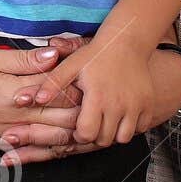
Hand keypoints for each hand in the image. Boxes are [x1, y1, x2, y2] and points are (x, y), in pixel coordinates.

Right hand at [0, 39, 84, 142]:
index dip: (81, 81)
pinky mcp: (5, 146)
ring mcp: (13, 136)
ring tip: (92, 119)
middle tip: (101, 97)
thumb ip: (21, 59)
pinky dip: (56, 148)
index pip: (61, 88)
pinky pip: (38, 152)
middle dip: (87, 108)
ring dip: (78, 131)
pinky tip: (68, 142)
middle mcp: (19, 118)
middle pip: (66, 117)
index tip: (93, 71)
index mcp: (16, 93)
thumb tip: (54, 54)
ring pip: (57, 139)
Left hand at [31, 31, 155, 145]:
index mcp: (97, 97)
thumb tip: (32, 100)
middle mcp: (118, 105)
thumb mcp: (71, 65)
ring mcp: (136, 106)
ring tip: (105, 121)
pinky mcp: (148, 105)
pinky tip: (121, 116)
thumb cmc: (96, 53)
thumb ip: (52, 84)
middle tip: (90, 124)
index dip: (79, 135)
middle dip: (94, 136)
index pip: (86, 134)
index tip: (77, 127)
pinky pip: (140, 128)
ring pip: (123, 138)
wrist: (127, 41)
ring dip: (112, 134)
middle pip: (104, 140)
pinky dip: (130, 127)